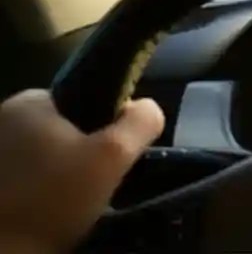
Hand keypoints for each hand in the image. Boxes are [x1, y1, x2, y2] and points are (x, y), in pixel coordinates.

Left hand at [0, 90, 163, 253]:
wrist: (0, 253)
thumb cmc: (52, 198)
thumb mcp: (113, 155)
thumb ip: (140, 122)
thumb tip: (147, 107)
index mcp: (30, 102)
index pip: (87, 101)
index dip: (109, 128)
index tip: (113, 160)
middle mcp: (2, 118)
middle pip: (65, 130)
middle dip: (82, 154)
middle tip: (93, 186)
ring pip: (44, 156)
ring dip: (58, 175)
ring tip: (68, 203)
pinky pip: (26, 178)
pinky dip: (38, 190)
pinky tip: (45, 211)